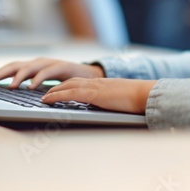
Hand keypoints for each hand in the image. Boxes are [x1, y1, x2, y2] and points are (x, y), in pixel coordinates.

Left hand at [0, 57, 104, 89]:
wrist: (91, 76)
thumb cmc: (66, 81)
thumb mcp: (44, 83)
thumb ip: (31, 85)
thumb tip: (11, 94)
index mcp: (33, 66)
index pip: (11, 68)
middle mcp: (38, 62)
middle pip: (15, 65)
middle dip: (0, 73)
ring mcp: (49, 63)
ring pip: (29, 67)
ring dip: (18, 77)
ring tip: (9, 86)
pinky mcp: (61, 66)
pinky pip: (47, 72)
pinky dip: (38, 79)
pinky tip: (30, 86)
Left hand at [42, 78, 156, 114]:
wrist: (145, 94)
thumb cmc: (139, 99)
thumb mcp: (124, 100)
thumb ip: (115, 101)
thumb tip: (114, 108)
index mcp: (104, 84)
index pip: (82, 82)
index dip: (69, 86)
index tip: (60, 90)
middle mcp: (97, 83)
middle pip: (72, 82)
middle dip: (58, 87)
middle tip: (46, 94)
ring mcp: (95, 87)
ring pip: (67, 86)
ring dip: (53, 91)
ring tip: (43, 98)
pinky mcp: (93, 94)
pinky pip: (70, 93)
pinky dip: (56, 96)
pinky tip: (47, 100)